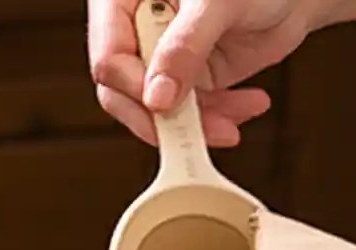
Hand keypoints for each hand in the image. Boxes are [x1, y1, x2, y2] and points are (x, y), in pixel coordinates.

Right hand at [87, 0, 320, 145]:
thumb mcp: (217, 2)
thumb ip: (184, 46)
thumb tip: (157, 98)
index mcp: (123, 1)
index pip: (110, 54)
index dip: (134, 85)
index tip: (164, 104)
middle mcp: (137, 31)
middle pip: (122, 92)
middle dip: (164, 116)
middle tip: (195, 130)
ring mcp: (160, 60)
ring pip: (155, 112)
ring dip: (196, 123)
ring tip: (233, 119)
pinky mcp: (186, 82)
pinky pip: (186, 116)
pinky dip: (216, 121)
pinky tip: (245, 106)